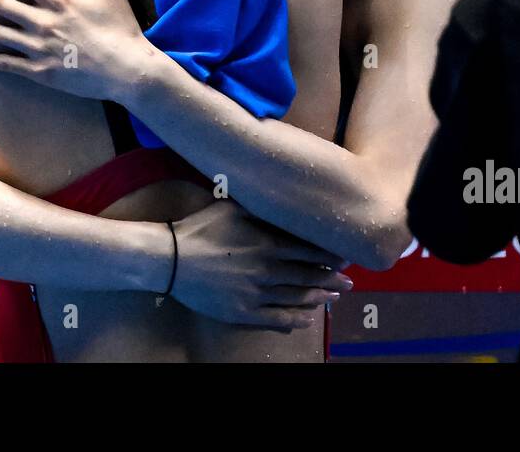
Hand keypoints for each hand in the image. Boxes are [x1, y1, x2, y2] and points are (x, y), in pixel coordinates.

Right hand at [170, 201, 352, 329]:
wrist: (171, 259)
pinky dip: (295, 319)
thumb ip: (262, 208)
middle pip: (308, 275)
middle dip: (331, 278)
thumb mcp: (233, 208)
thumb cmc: (201, 229)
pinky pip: (276, 319)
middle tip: (349, 281)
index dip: (330, 254)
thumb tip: (286, 199)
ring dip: (319, 298)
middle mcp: (266, 269)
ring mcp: (255, 293)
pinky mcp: (243, 312)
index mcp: (267, 243)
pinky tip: (307, 319)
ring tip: (334, 297)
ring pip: (296, 297)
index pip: (309, 250)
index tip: (345, 256)